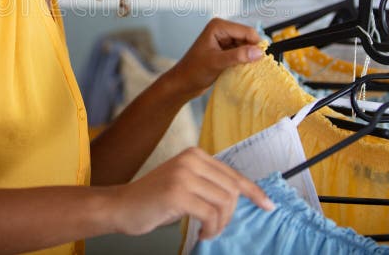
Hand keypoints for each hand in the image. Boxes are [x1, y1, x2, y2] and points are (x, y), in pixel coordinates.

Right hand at [109, 147, 274, 238]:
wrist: (121, 206)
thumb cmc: (153, 199)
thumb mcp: (184, 183)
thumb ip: (208, 183)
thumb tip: (239, 196)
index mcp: (195, 154)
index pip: (233, 174)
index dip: (254, 192)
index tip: (267, 205)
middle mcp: (191, 160)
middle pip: (232, 190)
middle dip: (229, 215)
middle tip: (216, 227)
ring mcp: (184, 175)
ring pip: (224, 203)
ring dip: (220, 224)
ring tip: (208, 231)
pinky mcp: (177, 193)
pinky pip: (210, 214)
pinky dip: (211, 229)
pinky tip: (201, 233)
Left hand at [166, 17, 264, 101]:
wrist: (183, 83)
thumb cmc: (193, 71)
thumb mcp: (217, 62)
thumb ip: (238, 56)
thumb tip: (258, 52)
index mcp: (219, 26)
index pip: (246, 31)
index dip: (255, 44)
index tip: (262, 59)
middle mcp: (222, 30)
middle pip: (248, 38)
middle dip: (252, 51)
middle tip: (252, 66)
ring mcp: (224, 41)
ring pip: (246, 47)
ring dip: (248, 57)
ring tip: (244, 69)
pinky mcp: (225, 51)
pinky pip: (241, 53)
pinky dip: (244, 61)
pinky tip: (241, 70)